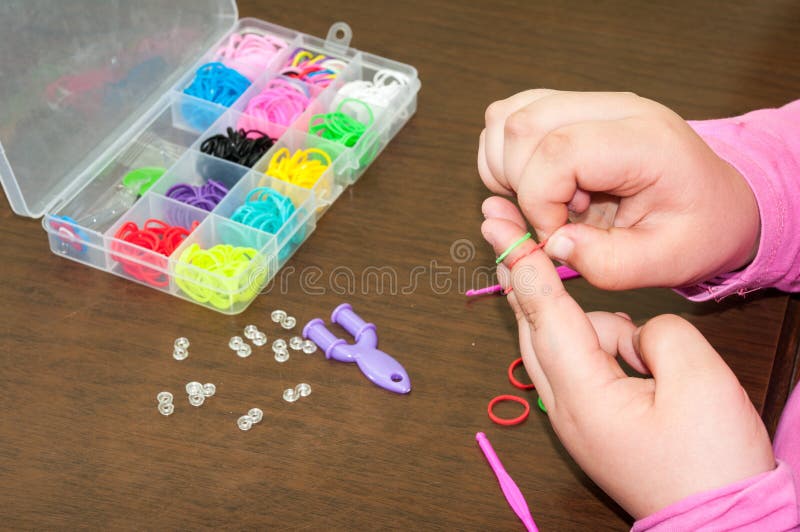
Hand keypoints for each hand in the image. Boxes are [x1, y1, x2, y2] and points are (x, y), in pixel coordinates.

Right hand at [478, 89, 759, 288]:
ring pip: (508, 115)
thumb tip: (551, 244)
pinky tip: (535, 185)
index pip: (559, 150)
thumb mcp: (665, 264)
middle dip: (518, 186)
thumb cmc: (697, 231)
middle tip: (553, 220)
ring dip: (504, 168)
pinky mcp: (571, 107)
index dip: (539, 201)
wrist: (718, 202)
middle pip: (523, 125)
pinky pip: (510, 116)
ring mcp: (592, 101)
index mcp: (646, 142)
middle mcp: (616, 108)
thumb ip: (607, 263)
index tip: (557, 237)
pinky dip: (503, 156)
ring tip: (545, 201)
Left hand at [480, 205, 773, 518]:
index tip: (503, 231)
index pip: (547, 318)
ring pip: (559, 344)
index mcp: (585, 397)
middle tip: (499, 230)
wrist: (721, 520)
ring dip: (588, 325)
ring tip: (651, 363)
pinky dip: (601, 346)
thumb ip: (658, 333)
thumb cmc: (712, 460)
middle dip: (517, 278)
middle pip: (530, 328)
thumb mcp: (700, 379)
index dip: (528, 270)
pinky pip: (580, 364)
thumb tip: (626, 331)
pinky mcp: (588, 419)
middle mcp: (564, 407)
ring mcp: (572, 416)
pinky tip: (644, 365)